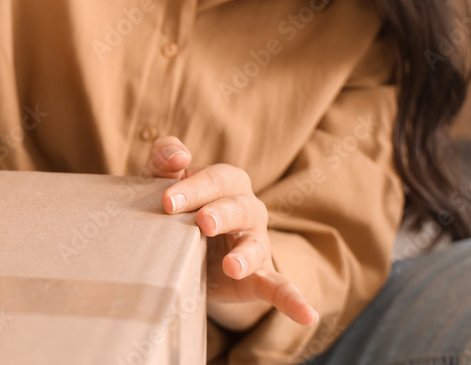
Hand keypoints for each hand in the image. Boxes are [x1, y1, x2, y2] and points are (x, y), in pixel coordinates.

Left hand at [145, 136, 318, 330]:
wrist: (180, 252)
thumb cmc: (174, 206)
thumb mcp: (162, 180)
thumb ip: (164, 158)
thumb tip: (178, 154)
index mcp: (228, 183)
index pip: (216, 179)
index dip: (193, 188)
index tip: (166, 202)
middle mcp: (248, 209)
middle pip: (237, 206)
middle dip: (220, 213)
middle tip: (201, 223)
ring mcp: (255, 243)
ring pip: (255, 244)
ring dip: (245, 255)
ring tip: (231, 265)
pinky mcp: (256, 277)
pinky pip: (280, 287)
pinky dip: (294, 300)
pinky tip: (308, 316)